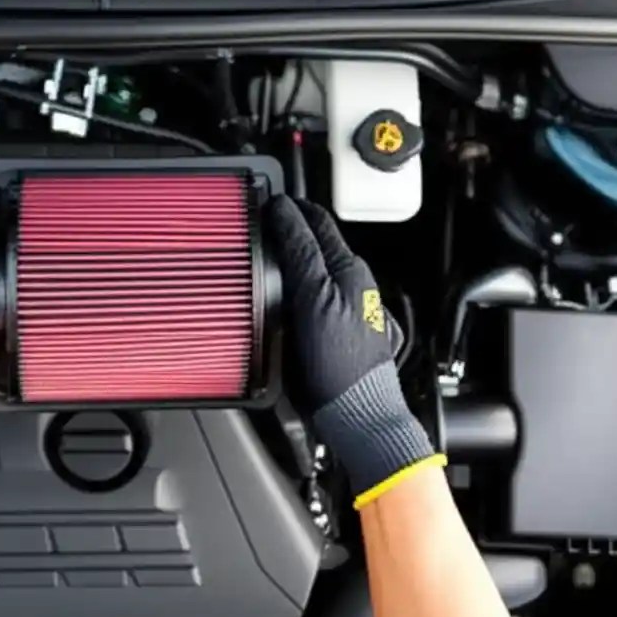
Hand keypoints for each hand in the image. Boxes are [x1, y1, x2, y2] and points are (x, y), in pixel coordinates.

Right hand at [267, 197, 438, 508]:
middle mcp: (355, 287)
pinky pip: (314, 302)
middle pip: (317, 246)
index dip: (289, 208)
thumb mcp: (313, 299)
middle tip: (260, 225)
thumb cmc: (338, 366)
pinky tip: (280, 303)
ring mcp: (348, 312)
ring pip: (316, 274)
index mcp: (350, 270)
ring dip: (292, 263)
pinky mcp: (339, 335)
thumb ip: (300, 252)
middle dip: (290, 233)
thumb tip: (286, 213)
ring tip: (265, 259)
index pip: (317, 222)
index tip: (266, 200)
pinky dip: (295, 294)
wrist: (356, 415)